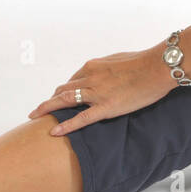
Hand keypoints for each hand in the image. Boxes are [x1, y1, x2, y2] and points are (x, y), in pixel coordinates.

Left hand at [27, 46, 174, 134]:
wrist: (156, 67)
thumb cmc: (142, 62)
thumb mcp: (118, 60)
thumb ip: (106, 69)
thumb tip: (103, 74)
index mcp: (92, 66)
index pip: (72, 80)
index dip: (64, 90)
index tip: (59, 98)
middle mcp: (90, 78)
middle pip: (62, 90)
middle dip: (50, 100)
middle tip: (38, 109)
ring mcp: (96, 93)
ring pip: (64, 101)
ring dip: (47, 108)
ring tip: (34, 117)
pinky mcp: (106, 107)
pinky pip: (81, 118)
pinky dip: (66, 125)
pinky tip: (54, 131)